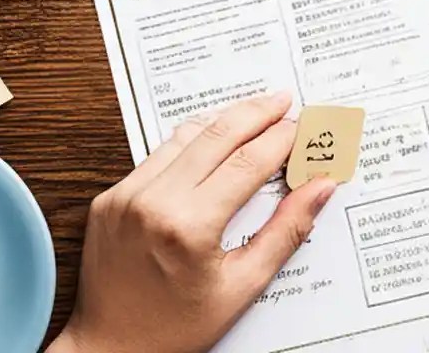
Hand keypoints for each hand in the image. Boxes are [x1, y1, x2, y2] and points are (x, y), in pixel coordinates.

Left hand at [47, 93, 336, 352]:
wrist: (110, 348)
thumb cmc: (175, 328)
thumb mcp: (242, 286)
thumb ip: (286, 231)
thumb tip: (319, 188)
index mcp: (189, 227)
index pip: (248, 163)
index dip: (281, 139)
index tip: (302, 128)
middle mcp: (152, 203)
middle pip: (217, 135)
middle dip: (256, 113)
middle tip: (283, 101)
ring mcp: (125, 196)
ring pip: (184, 137)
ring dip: (223, 120)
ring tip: (254, 113)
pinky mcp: (109, 198)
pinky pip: (156, 155)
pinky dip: (189, 142)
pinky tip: (211, 140)